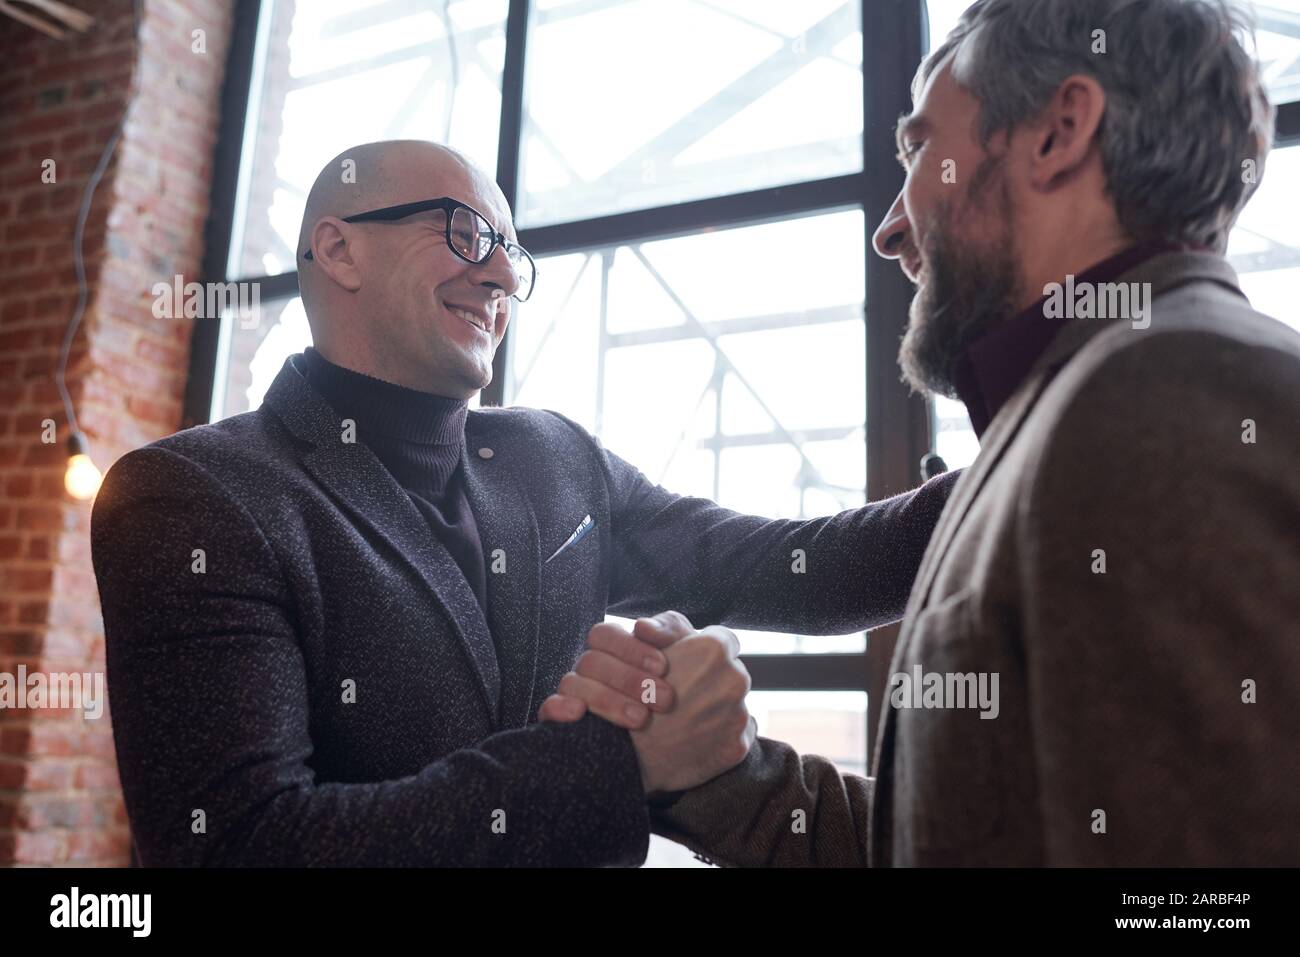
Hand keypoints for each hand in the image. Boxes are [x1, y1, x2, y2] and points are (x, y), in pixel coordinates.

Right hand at [538, 611, 693, 728]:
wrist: (686, 727)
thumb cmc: (680, 681)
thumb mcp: (684, 650)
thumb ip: (669, 631)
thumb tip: (643, 627)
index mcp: (611, 647)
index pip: (604, 634)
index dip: (630, 648)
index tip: (663, 666)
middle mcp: (589, 668)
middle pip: (592, 661)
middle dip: (629, 680)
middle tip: (665, 700)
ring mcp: (573, 693)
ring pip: (573, 685)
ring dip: (607, 700)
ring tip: (641, 719)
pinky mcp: (562, 721)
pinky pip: (548, 709)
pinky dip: (559, 709)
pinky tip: (579, 714)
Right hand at [630, 623, 754, 793]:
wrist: (628, 759)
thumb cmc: (631, 695)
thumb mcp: (639, 647)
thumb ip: (664, 627)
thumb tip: (655, 626)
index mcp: (715, 649)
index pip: (723, 639)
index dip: (703, 651)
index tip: (688, 665)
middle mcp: (735, 679)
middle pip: (731, 671)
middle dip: (711, 680)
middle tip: (681, 694)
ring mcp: (738, 715)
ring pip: (734, 702)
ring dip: (716, 707)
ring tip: (685, 718)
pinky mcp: (737, 746)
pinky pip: (737, 732)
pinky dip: (720, 734)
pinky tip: (695, 738)